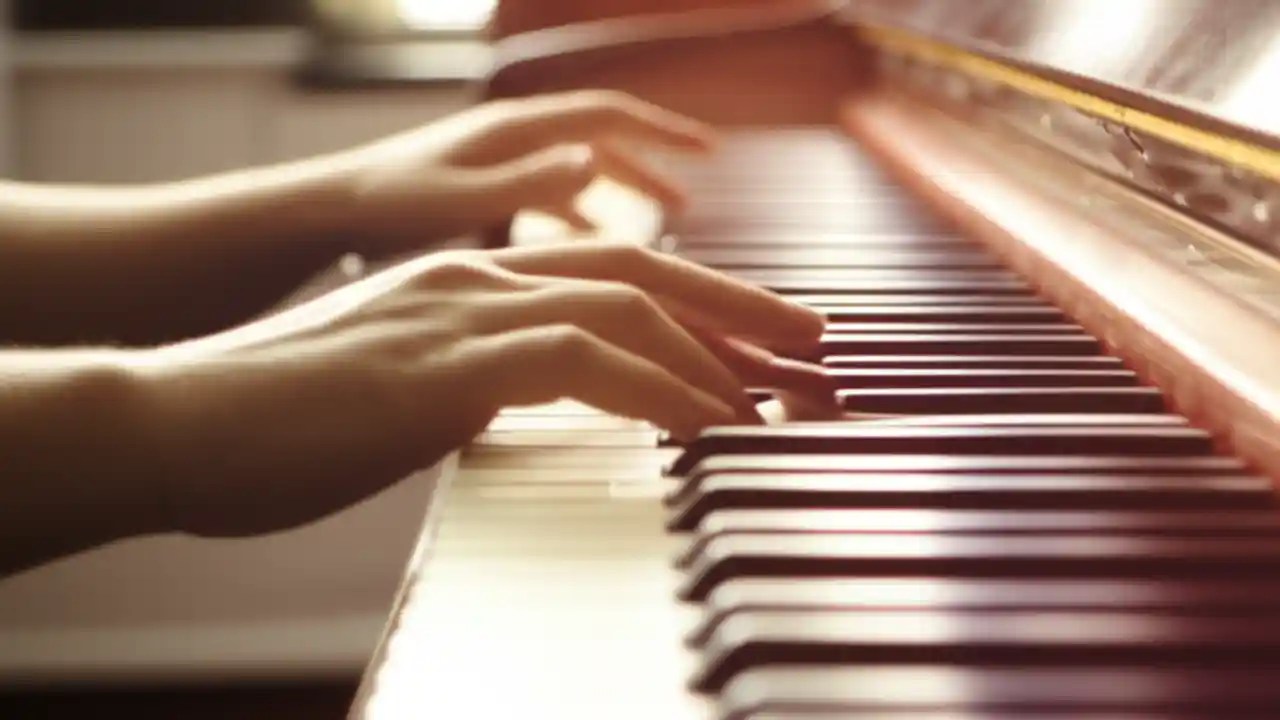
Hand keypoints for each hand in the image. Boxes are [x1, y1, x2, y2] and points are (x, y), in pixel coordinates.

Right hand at [128, 243, 829, 535]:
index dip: (696, 300)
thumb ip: (470, 386)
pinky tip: (705, 421)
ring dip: (715, 351)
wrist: (179, 422)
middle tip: (812, 340)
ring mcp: (462, 309)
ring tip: (779, 394)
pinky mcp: (446, 361)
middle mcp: (478, 276)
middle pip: (641, 270)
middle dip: (738, 304)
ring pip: (626, 305)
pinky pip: (583, 360)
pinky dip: (658, 388)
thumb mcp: (402, 393)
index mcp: (470, 279)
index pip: (610, 274)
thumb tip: (523, 410)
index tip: (757, 341)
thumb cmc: (284, 420)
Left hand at [327, 90, 715, 251]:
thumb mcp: (459, 199)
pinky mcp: (483, 189)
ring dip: (624, 187)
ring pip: (579, 167)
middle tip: (697, 191)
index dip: (663, 133)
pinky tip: (594, 247)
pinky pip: (550, 194)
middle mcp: (513, 138)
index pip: (607, 117)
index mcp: (515, 130)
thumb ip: (527, 185)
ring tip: (664, 218)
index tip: (710, 153)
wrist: (323, 212)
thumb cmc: (384, 206)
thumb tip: (593, 164)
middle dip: (654, 161)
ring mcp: (499, 161)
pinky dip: (583, 214)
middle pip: (602, 139)